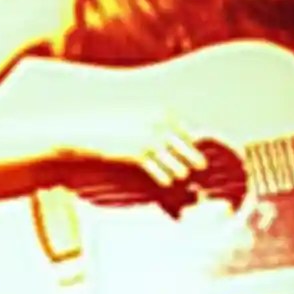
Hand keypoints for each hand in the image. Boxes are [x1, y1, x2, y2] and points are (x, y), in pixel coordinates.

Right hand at [82, 109, 207, 186]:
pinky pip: (162, 176)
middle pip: (191, 153)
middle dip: (195, 160)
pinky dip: (165, 179)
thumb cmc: (123, 121)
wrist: (94, 125)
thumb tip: (194, 138)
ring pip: (180, 169)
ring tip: (178, 174)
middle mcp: (162, 127)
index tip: (194, 152)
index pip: (193, 135)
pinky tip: (165, 179)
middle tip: (198, 166)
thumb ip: (168, 125)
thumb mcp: (148, 116)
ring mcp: (152, 142)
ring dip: (179, 172)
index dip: (194, 146)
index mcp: (166, 114)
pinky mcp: (139, 155)